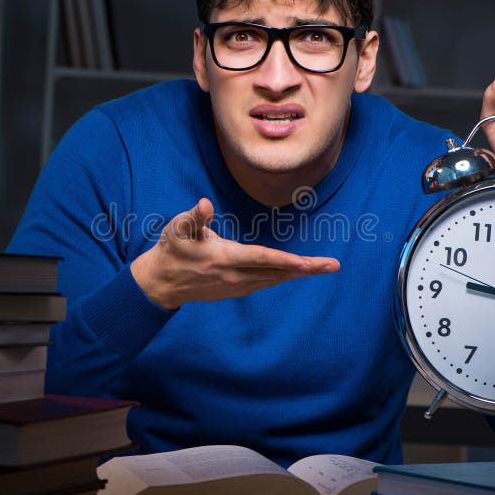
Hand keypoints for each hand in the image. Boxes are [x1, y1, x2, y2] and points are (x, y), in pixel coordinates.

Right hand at [130, 198, 339, 309]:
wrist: (161, 283)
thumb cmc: (171, 250)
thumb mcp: (177, 229)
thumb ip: (194, 217)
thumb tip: (204, 204)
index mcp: (224, 258)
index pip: (262, 259)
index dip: (286, 260)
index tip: (307, 262)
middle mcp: (234, 276)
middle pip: (277, 272)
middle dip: (306, 268)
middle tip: (334, 265)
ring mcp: (236, 286)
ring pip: (275, 279)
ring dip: (300, 273)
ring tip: (324, 267)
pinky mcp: (236, 289)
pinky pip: (267, 282)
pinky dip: (284, 276)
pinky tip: (297, 272)